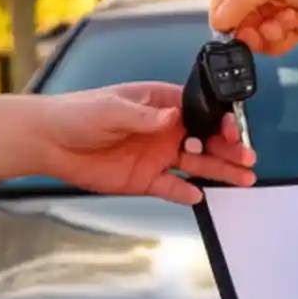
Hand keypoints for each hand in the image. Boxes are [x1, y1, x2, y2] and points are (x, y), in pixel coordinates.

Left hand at [35, 81, 255, 205]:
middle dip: (229, 147)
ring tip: (244, 178)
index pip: (200, 110)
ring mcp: (157, 155)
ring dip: (220, 169)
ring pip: (197, 163)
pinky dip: (186, 192)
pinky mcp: (145, 179)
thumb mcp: (111, 110)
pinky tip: (200, 194)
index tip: (232, 130)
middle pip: (206, 138)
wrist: (50, 143)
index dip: (219, 119)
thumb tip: (172, 117)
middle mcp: (164, 129)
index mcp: (160, 104)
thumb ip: (144, 116)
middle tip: (247, 157)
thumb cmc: (77, 115)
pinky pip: (172, 187)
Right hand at [210, 0, 297, 54]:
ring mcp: (284, 0)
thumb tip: (218, 19)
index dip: (222, 8)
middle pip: (242, 12)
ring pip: (260, 28)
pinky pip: (279, 36)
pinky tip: (296, 27)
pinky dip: (283, 38)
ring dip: (268, 32)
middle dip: (248, 26)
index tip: (223, 29)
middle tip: (254, 36)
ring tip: (285, 25)